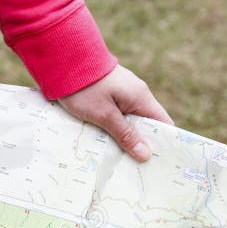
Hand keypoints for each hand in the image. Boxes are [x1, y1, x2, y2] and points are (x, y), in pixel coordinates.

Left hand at [58, 65, 172, 161]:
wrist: (63, 59)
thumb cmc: (85, 88)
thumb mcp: (104, 115)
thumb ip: (125, 134)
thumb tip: (146, 155)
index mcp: (141, 97)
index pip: (163, 123)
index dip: (163, 143)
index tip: (159, 162)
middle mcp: (136, 93)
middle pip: (146, 124)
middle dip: (141, 144)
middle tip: (135, 168)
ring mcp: (123, 92)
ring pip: (130, 121)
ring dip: (125, 137)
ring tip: (119, 160)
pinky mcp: (110, 92)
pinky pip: (118, 114)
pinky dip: (114, 127)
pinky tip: (105, 141)